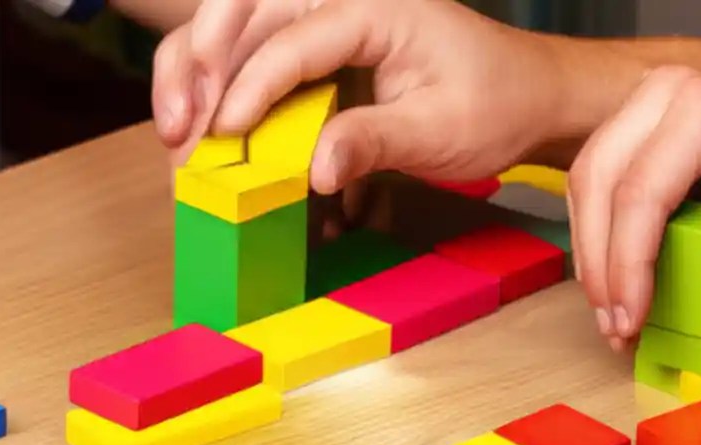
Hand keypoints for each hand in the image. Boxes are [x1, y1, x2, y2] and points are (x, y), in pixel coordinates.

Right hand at [151, 0, 562, 194]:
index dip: (251, 86)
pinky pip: (250, 59)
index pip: (294, 38)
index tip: (222, 133)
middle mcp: (339, 1)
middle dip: (196, 65)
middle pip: (242, 11)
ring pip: (233, 30)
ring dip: (193, 76)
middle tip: (177, 127)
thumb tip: (315, 172)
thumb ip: (375, 143)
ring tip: (175, 134)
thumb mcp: (441, 131)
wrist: (525, 95)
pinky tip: (200, 133)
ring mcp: (321, 21)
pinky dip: (218, 92)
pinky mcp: (313, 51)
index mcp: (375, 6)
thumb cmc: (493, 103)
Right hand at [567, 66, 700, 350]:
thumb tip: (670, 309)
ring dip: (590, 256)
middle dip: (599, 266)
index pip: (641, 194)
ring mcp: (629, 107)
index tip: (631, 317)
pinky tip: (605, 274)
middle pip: (597, 187)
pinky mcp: (615, 127)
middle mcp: (654, 96)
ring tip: (608, 308)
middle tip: (612, 323)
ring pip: (581, 187)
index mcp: (700, 108)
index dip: (628, 264)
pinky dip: (593, 236)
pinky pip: (586, 186)